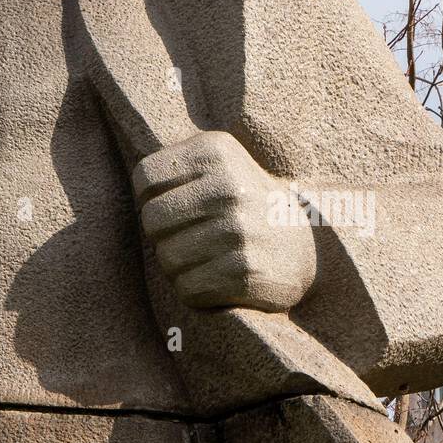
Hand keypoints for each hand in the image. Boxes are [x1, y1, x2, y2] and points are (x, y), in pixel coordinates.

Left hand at [133, 130, 316, 312]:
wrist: (306, 243)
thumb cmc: (244, 200)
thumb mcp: (218, 162)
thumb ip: (174, 165)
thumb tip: (136, 196)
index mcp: (216, 152)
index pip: (144, 178)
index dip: (150, 197)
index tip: (175, 203)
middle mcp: (228, 187)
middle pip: (151, 220)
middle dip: (163, 234)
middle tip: (190, 235)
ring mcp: (239, 231)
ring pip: (167, 258)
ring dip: (179, 265)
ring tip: (206, 256)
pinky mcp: (246, 272)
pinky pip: (188, 289)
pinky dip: (196, 290)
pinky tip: (218, 277)